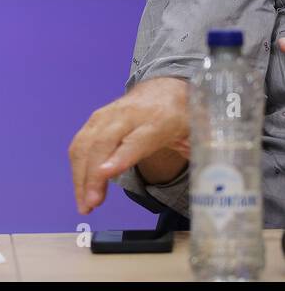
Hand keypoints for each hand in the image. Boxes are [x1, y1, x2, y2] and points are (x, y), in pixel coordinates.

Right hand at [68, 75, 189, 214]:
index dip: (120, 157)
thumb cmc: (185, 114)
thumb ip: (200, 155)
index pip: (136, 139)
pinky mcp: (95, 119)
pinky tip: (82, 187)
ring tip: (84, 203)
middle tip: (90, 204)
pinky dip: (77, 167)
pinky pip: (80, 143)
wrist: (167, 86)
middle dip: (92, 175)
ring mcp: (108, 114)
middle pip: (103, 143)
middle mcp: (128, 114)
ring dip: (79, 175)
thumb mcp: (201, 133)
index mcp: (159, 118)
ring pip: (85, 144)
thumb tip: (215, 184)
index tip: (105, 174)